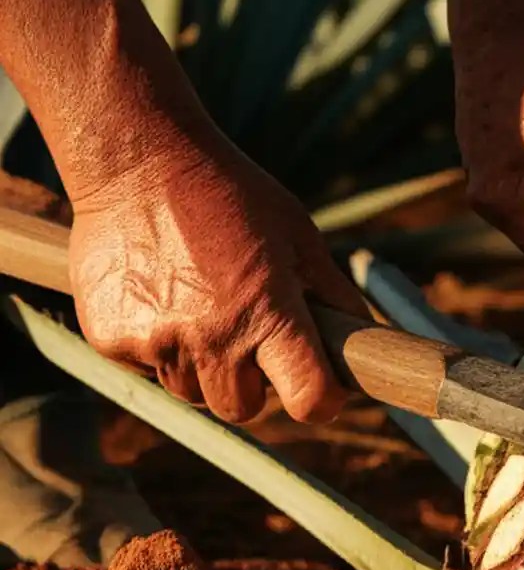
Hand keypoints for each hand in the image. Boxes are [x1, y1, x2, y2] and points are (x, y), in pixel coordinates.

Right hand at [67, 142, 370, 424]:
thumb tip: (368, 343)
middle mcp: (212, 337)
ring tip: (202, 306)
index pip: (309, 398)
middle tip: (251, 339)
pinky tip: (161, 297)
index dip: (322, 400)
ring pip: (193, 393)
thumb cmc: (232, 196)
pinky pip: (147, 369)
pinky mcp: (110, 339)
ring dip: (204, 366)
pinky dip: (159, 347)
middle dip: (254, 385)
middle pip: (244, 409)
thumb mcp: (299, 237)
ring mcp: (157, 341)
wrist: (139, 160)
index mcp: (268, 313)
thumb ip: (333, 296)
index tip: (322, 389)